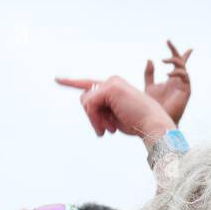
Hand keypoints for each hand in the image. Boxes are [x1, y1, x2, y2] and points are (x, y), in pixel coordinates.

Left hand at [54, 75, 174, 142]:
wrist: (153, 125)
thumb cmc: (138, 124)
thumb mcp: (116, 117)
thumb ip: (101, 109)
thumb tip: (86, 105)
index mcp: (115, 87)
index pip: (89, 84)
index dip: (72, 82)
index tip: (57, 80)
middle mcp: (111, 81)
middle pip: (86, 98)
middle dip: (92, 116)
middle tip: (105, 129)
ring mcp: (110, 83)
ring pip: (86, 101)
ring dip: (94, 119)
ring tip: (108, 129)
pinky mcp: (108, 89)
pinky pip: (90, 104)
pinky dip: (95, 118)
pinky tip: (107, 126)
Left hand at [143, 40, 193, 124]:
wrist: (159, 120)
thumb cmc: (155, 106)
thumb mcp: (149, 86)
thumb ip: (149, 74)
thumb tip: (150, 59)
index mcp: (172, 79)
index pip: (176, 63)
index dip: (174, 51)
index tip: (167, 40)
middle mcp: (179, 81)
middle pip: (181, 62)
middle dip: (176, 51)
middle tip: (167, 41)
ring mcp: (183, 86)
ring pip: (183, 68)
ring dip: (174, 62)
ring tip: (163, 60)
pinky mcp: (186, 92)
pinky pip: (185, 78)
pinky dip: (177, 73)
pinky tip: (168, 74)